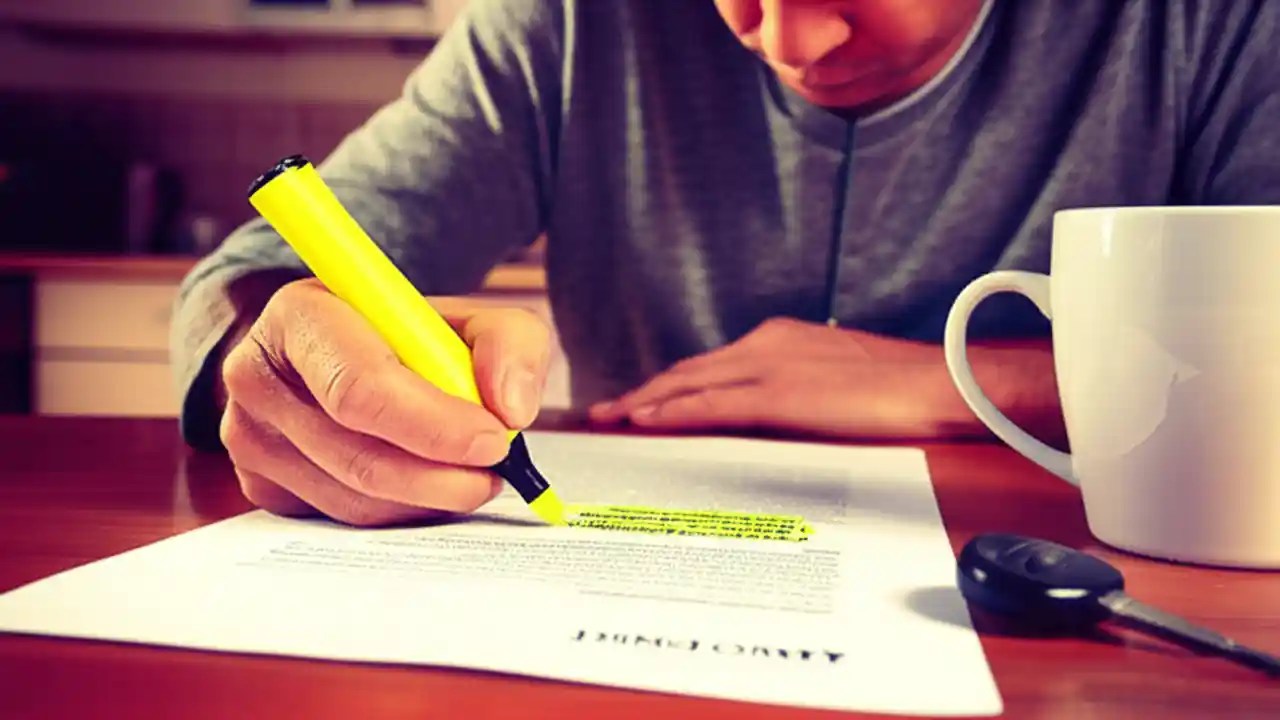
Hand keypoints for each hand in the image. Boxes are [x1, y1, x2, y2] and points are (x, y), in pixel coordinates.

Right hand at [218, 279, 550, 526]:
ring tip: (469, 475)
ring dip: (426, 500)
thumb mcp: (474, 317)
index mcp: (300, 316)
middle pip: (357, 455)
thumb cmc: (413, 337)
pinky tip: (427, 486)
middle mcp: (257, 376)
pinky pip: (340, 521)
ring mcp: (248, 438)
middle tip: (495, 474)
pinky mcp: (260, 486)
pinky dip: (399, 513)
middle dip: (441, 476)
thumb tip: (510, 409)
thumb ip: (510, 345)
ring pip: (353, 499)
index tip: (493, 441)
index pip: (360, 388)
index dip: (432, 424)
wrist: (353, 357)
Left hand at [588, 317, 987, 439]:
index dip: (671, 384)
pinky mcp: (778, 394)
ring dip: (644, 402)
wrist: (940, 383)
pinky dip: (672, 412)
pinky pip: (710, 404)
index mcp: (781, 340)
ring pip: (689, 384)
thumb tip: (779, 418)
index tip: (641, 400)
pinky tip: (644, 422)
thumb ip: (800, 392)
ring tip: (608, 420)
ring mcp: (769, 366)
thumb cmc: (903, 388)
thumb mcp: (839, 383)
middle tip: (603, 412)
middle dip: (644, 392)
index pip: (712, 366)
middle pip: (689, 371)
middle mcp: (766, 345)